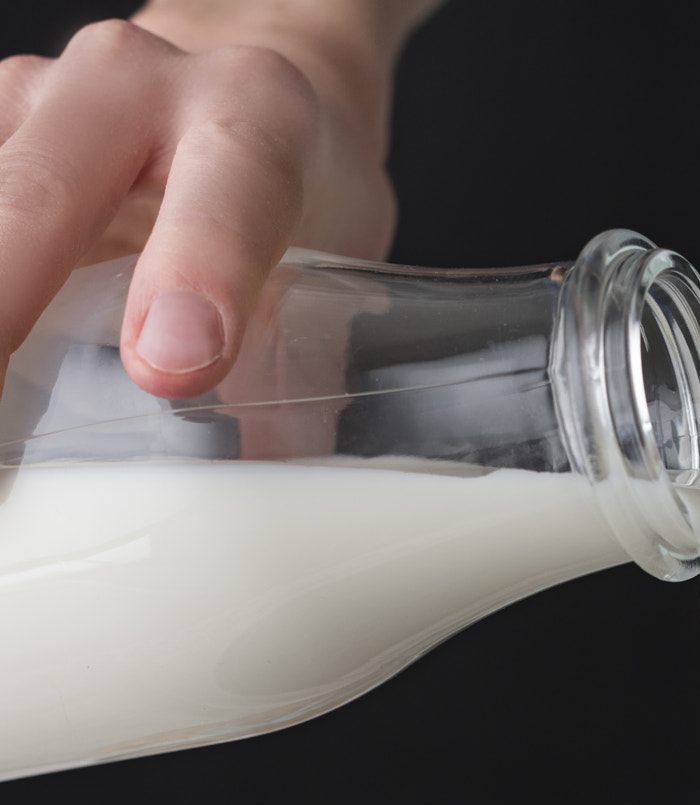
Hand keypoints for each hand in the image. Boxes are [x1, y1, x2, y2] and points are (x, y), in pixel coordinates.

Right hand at [0, 2, 436, 399]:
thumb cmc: (296, 195)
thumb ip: (300, 375)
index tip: (171, 368)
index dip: (198, 269)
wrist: (248, 96)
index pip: (228, 187)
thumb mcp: (333, 272)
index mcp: (256, 118)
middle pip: (46, 192)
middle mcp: (140, 86)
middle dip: (8, 302)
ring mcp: (45, 99)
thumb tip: (262, 488)